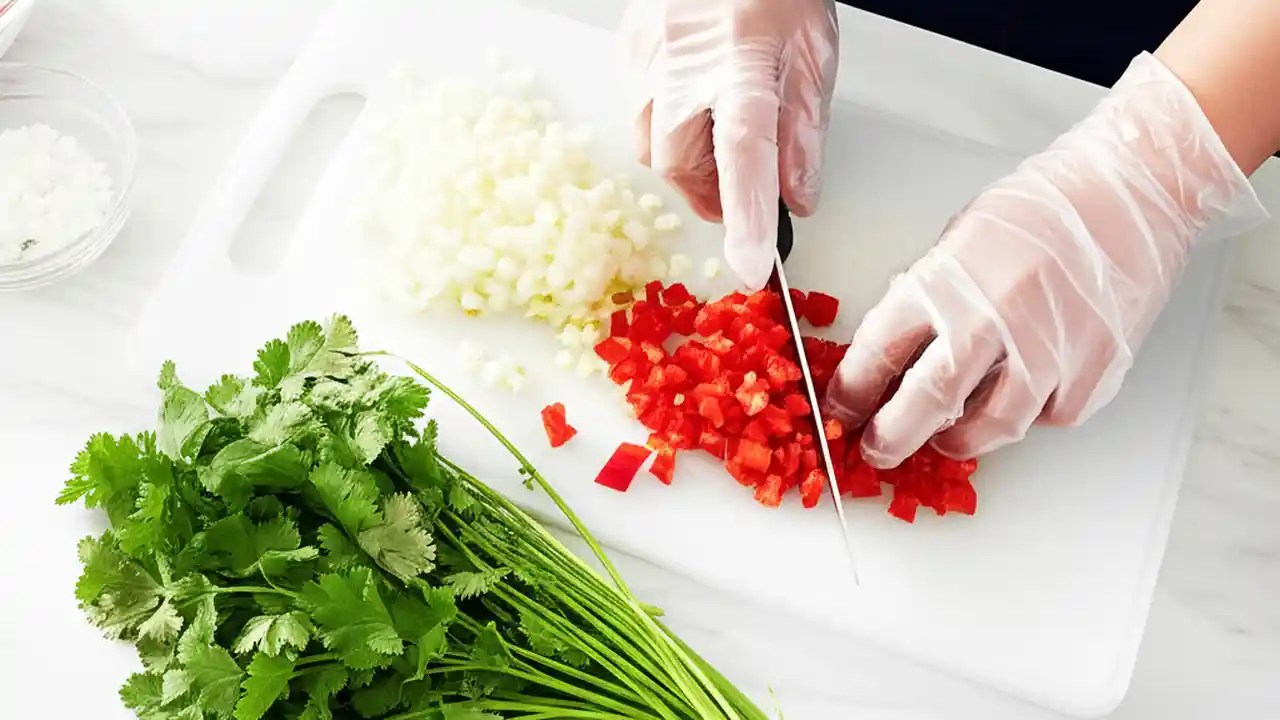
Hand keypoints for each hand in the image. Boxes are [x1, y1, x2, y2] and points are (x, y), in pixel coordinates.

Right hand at [621, 0, 838, 288]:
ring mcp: (646, 58)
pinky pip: (640, 113)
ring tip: (719, 142)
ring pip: (652, 145)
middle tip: (741, 197)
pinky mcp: (628, 52)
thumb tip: (795, 198)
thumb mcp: (813, 55)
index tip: (752, 264)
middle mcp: (684, 64)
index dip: (748, 215)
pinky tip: (693, 105)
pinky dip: (669, 128)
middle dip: (711, 193)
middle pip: (681, 162)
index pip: (745, 154)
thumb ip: (804, 132)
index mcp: (742, 62)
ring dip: (688, 163)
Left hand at [825, 53, 1266, 468]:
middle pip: (926, 403)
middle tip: (879, 450)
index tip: (841, 411)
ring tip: (946, 438)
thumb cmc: (1043, 208)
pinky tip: (1022, 398)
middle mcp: (993, 318)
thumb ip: (929, 298)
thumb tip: (899, 353)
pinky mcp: (1098, 366)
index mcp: (945, 281)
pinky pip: (1052, 416)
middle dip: (892, 437)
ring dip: (962, 441)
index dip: (852, 392)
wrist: (1131, 187)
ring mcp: (1049, 348)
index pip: (879, 352)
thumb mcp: (959, 241)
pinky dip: (1032, 416)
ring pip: (994, 427)